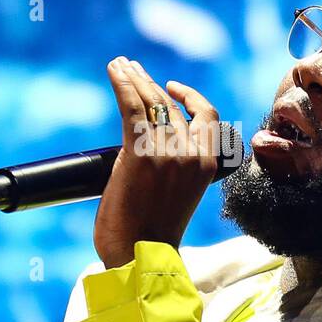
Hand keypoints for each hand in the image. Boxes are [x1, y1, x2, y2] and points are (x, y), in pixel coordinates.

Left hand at [93, 56, 220, 269]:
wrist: (139, 256)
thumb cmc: (151, 233)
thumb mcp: (177, 193)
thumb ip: (172, 164)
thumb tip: (147, 139)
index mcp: (208, 163)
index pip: (206, 115)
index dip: (188, 96)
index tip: (170, 86)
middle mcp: (192, 153)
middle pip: (171, 104)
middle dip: (149, 82)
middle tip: (131, 67)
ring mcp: (167, 152)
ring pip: (151, 101)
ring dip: (133, 78)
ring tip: (119, 65)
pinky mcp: (140, 153)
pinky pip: (132, 107)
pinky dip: (122, 84)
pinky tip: (114, 70)